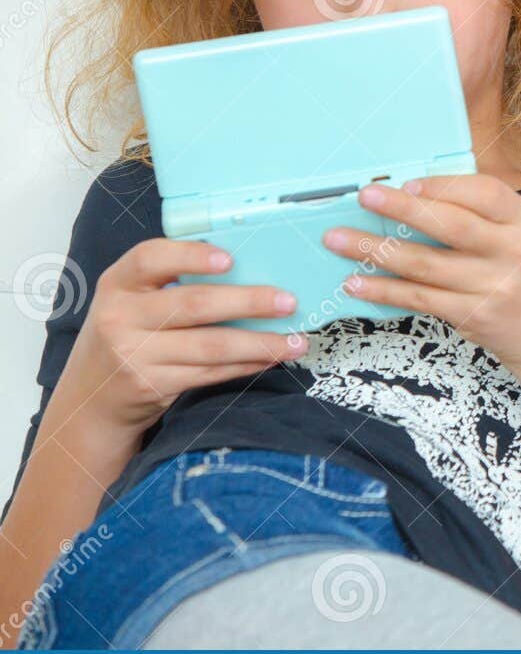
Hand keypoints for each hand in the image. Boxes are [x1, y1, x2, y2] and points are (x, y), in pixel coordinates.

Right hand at [59, 239, 305, 435]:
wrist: (91, 396)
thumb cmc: (127, 333)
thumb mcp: (132, 299)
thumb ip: (170, 281)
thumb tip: (252, 267)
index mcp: (118, 283)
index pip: (150, 258)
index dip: (191, 256)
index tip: (230, 259)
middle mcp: (120, 316)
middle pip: (194, 304)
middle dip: (249, 302)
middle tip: (289, 301)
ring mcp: (134, 354)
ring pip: (211, 346)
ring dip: (261, 343)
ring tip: (296, 340)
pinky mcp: (151, 385)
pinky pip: (211, 372)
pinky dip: (246, 364)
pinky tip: (271, 357)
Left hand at [323, 175, 520, 384]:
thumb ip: (490, 219)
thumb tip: (422, 196)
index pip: (485, 193)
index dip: (444, 186)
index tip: (407, 182)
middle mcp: (514, 253)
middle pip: (451, 225)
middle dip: (402, 209)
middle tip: (364, 197)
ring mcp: (495, 288)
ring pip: (426, 265)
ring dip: (376, 251)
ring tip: (338, 240)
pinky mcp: (476, 318)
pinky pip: (422, 300)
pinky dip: (386, 291)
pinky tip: (357, 284)